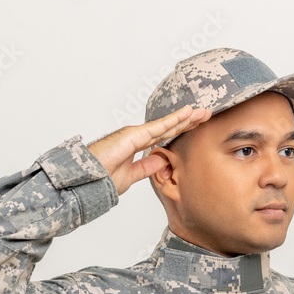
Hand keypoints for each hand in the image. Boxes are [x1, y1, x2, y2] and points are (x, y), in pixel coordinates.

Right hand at [86, 106, 210, 195]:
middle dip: (188, 121)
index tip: (196, 125)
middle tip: (205, 114)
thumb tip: (162, 159)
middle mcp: (137, 136)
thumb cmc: (102, 180)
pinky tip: (187, 113)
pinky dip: (174, 120)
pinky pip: (158, 127)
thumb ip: (146, 167)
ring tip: (202, 111)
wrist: (87, 181)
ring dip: (185, 117)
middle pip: (168, 127)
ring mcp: (135, 134)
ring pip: (166, 124)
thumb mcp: (131, 175)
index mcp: (137, 146)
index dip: (181, 129)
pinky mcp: (133, 135)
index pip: (164, 135)